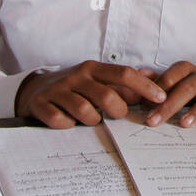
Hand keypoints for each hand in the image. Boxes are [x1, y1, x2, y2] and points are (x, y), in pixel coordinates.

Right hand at [16, 61, 166, 126]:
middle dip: (118, 111)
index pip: (124, 74)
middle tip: (116, 116)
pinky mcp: (41, 105)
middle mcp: (77, 76)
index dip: (144, 87)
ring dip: (93, 121)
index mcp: (93, 69)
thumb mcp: (97, 79)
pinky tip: (68, 123)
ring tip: (91, 120)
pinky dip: (68, 126)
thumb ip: (124, 81)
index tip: (161, 99)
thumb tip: (153, 75)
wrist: (34, 90)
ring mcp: (58, 90)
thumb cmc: (74, 87)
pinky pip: (61, 122)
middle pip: (107, 96)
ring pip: (85, 111)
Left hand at [143, 61, 195, 127]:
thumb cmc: (192, 88)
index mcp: (186, 70)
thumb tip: (138, 73)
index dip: (159, 90)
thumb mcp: (174, 84)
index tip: (145, 108)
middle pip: (188, 86)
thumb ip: (157, 81)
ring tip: (184, 124)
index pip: (172, 75)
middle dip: (170, 105)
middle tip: (155, 121)